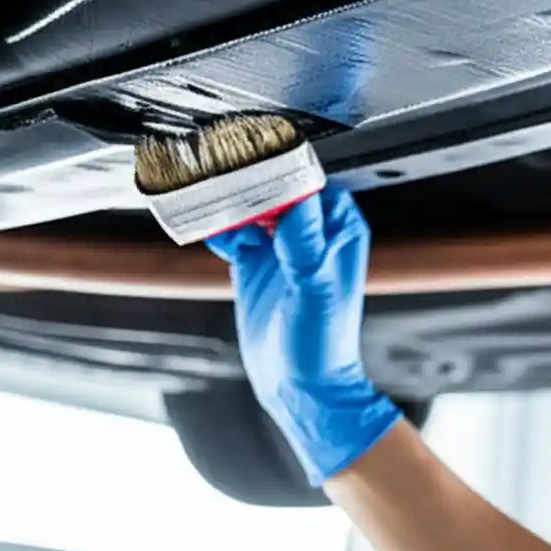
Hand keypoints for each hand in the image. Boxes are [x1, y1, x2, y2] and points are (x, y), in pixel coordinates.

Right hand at [206, 186, 400, 485]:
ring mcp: (281, 246)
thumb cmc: (324, 343)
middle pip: (275, 188)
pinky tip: (212, 234)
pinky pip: (233, 233)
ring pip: (251, 207)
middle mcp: (311, 231)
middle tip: (221, 176)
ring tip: (211, 201)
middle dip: (249, 182)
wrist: (299, 387)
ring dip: (230, 204)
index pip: (309, 181)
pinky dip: (219, 229)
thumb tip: (295, 201)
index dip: (282, 170)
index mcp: (339, 228)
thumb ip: (306, 245)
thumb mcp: (316, 289)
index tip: (253, 163)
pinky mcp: (255, 263)